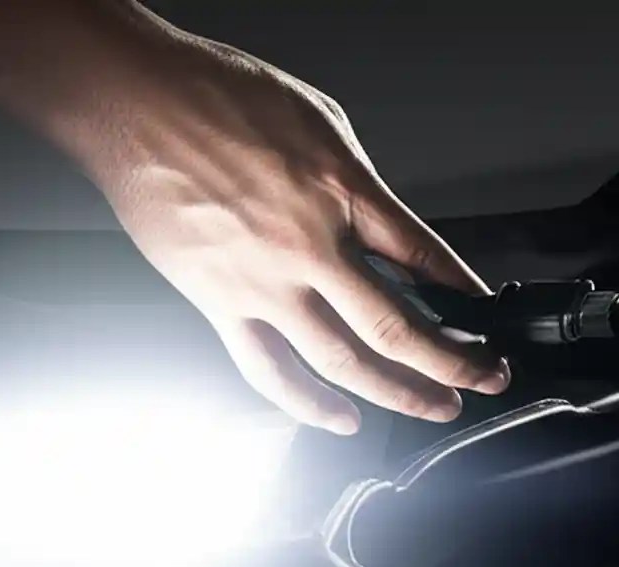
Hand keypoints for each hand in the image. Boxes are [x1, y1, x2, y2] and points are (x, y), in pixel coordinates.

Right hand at [12, 3, 507, 433]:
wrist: (134, 100)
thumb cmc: (218, 95)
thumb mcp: (321, 122)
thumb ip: (357, 186)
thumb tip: (384, 233)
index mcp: (342, 190)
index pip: (426, 256)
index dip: (465, 292)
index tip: (484, 315)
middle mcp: (309, 247)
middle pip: (397, 327)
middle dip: (451, 364)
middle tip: (480, 380)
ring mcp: (262, 283)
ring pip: (342, 362)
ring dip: (397, 394)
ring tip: (432, 407)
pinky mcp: (218, 303)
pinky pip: (269, 370)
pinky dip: (308, 404)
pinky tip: (339, 418)